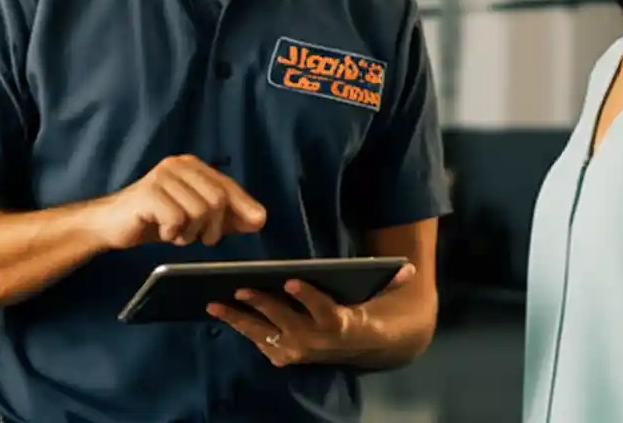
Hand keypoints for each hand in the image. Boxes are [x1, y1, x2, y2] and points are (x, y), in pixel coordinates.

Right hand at [91, 155, 265, 250]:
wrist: (111, 225)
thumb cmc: (155, 220)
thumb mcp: (195, 219)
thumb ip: (226, 217)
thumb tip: (259, 219)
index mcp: (191, 166)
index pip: (227, 185)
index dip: (244, 205)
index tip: (259, 222)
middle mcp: (178, 165)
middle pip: (217, 199)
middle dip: (212, 227)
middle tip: (196, 237)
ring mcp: (162, 176)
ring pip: (200, 211)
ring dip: (190, 233)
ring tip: (175, 233)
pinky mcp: (149, 193)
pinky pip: (178, 219)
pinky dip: (173, 234)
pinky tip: (162, 231)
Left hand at [207, 264, 416, 367]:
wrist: (360, 346)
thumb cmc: (361, 310)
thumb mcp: (378, 298)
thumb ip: (392, 281)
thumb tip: (409, 267)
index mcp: (338, 324)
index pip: (324, 310)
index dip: (307, 296)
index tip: (292, 280)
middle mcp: (314, 341)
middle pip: (285, 322)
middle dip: (263, 304)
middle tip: (241, 288)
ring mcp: (295, 350)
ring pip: (263, 333)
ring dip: (237, 319)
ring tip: (213, 302)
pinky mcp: (281, 354)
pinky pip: (256, 339)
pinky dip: (237, 325)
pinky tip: (218, 310)